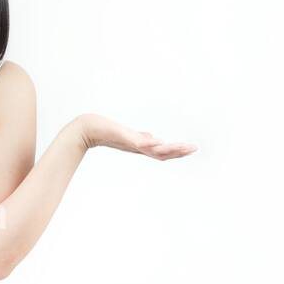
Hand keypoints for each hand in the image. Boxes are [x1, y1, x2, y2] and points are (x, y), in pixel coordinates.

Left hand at [75, 113, 197, 159]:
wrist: (89, 129)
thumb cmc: (108, 132)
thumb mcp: (130, 136)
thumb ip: (142, 138)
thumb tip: (154, 139)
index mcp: (142, 147)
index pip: (164, 152)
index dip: (177, 152)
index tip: (192, 149)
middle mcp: (139, 148)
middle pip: (163, 153)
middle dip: (179, 151)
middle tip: (194, 149)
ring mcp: (132, 144)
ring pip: (154, 149)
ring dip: (169, 148)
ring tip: (183, 147)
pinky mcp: (124, 138)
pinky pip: (138, 142)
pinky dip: (148, 143)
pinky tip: (158, 142)